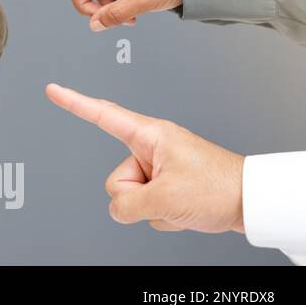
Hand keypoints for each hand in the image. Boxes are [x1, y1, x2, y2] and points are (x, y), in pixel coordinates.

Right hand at [46, 83, 244, 233]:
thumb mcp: (164, 200)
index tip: (53, 90)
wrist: (252, 202)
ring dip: (153, 208)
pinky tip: (185, 209)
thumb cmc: (218, 188)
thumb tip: (118, 208)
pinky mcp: (168, 185)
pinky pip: (148, 205)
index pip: (102, 115)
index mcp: (150, 136)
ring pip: (132, 196)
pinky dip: (164, 213)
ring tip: (183, 203)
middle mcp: (152, 149)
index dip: (74, 102)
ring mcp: (159, 168)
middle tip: (166, 198)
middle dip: (134, 197)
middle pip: (117, 178)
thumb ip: (126, 205)